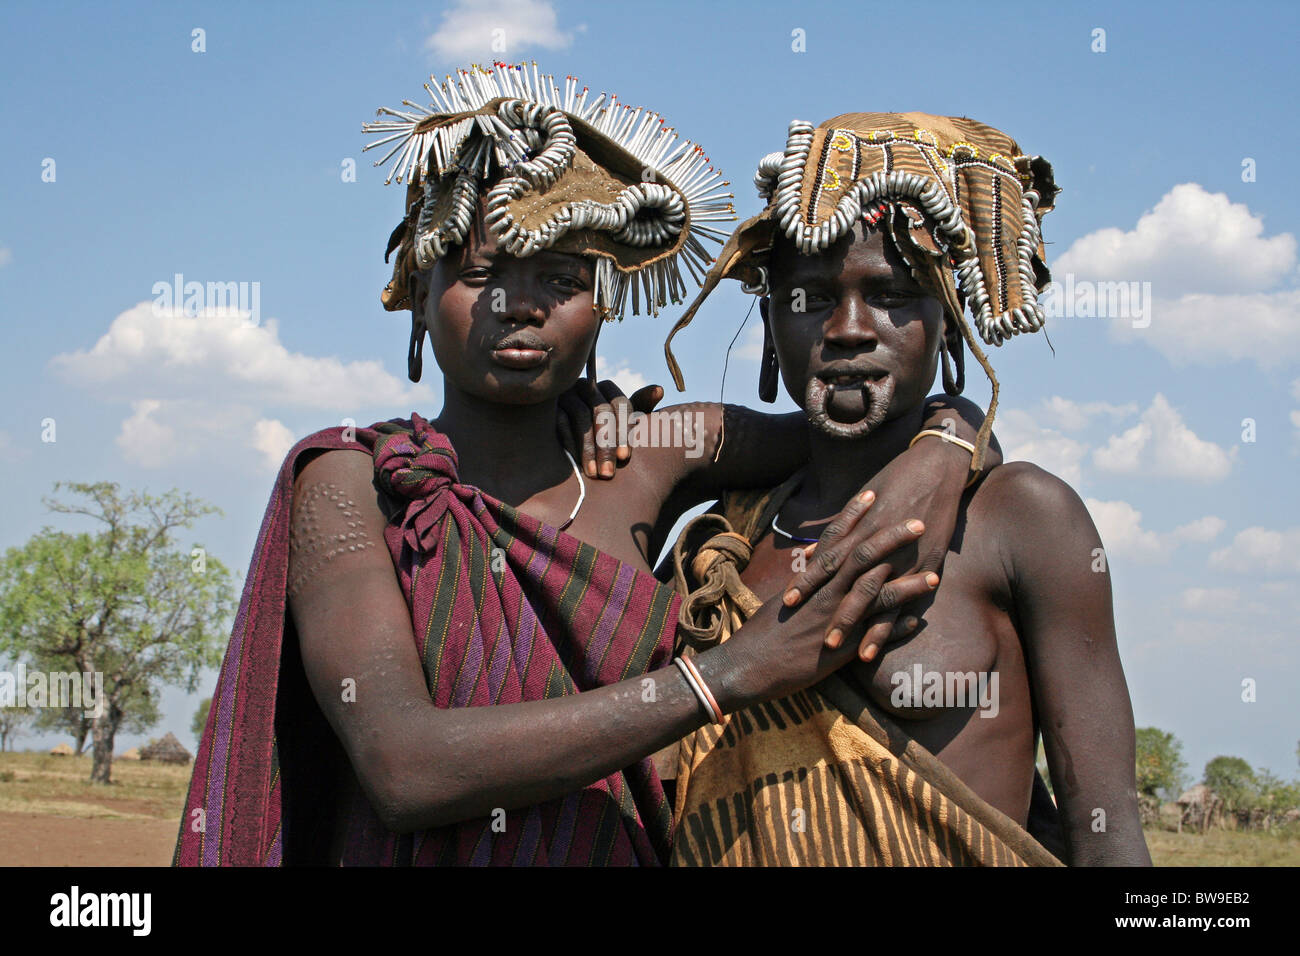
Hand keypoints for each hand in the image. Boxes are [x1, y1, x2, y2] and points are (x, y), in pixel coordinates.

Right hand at [556, 379, 663, 478]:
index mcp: (607, 387)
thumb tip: (659, 389)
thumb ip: (641, 406)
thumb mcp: (622, 421)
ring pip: (581, 419)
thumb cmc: (603, 430)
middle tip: (609, 473)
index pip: (620, 404)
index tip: (625, 459)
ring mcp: (565, 394)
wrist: (567, 437)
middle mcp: (586, 385)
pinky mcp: (548, 407)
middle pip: (601, 412)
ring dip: (589, 449)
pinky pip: (561, 423)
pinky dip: (570, 444)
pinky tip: (575, 464)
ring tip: (594, 474)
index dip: (624, 431)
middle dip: (607, 445)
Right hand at [707, 515, 938, 707]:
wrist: (747, 666)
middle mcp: (826, 594)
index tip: (872, 494)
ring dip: (908, 585)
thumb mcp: (784, 600)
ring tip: (935, 575)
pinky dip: (897, 628)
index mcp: (812, 580)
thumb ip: (806, 585)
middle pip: (864, 558)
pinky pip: (875, 636)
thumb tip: (815, 568)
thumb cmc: (761, 634)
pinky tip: (918, 622)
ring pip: (877, 596)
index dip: (854, 516)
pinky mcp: (840, 650)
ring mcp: (835, 620)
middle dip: (892, 539)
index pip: (836, 539)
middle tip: (918, 521)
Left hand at [779, 437, 966, 660]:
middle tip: (797, 626)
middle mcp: (874, 546)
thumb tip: (809, 553)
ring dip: (848, 622)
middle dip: (819, 604)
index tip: (787, 600)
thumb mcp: (862, 503)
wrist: (936, 468)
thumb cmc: (896, 482)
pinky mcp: (921, 568)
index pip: (826, 560)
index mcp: (859, 531)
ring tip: (831, 645)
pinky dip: (883, 629)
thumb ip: (836, 533)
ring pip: (867, 597)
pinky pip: (898, 605)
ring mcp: (899, 558)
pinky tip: (868, 651)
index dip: (806, 580)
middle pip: (840, 580)